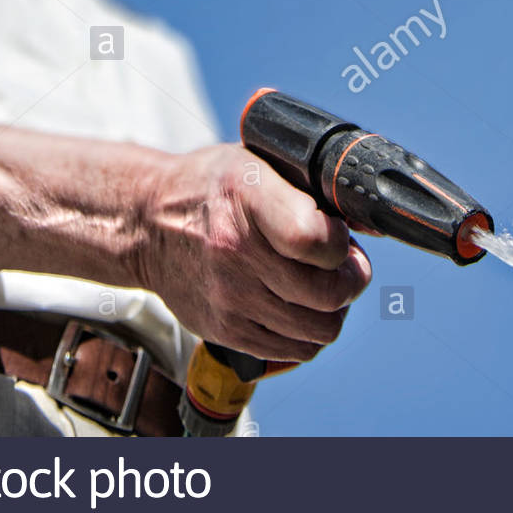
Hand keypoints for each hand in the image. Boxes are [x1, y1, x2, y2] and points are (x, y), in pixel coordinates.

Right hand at [137, 143, 372, 362]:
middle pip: (328, 294)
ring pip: (320, 329)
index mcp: (246, 195)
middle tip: (344, 265)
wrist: (146, 224)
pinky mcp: (226, 331)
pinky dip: (308, 332)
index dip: (341, 243)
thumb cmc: (209, 188)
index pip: (314, 240)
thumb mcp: (256, 162)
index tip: (339, 234)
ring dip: (332, 309)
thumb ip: (308, 186)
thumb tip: (366, 219)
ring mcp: (230, 297)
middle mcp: (235, 250)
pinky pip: (296, 350)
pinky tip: (297, 304)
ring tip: (320, 285)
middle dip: (351, 279)